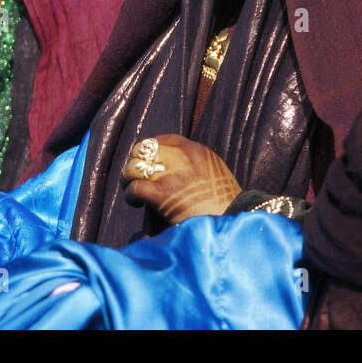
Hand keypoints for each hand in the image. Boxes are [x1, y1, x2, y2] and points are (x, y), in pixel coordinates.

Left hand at [119, 134, 241, 224]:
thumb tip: (172, 173)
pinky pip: (135, 187)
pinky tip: (136, 203)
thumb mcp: (216, 175)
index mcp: (198, 151)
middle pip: (145, 148)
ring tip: (133, 189)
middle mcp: (182, 158)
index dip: (151, 151)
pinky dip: (131, 194)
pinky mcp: (162, 194)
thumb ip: (195, 168)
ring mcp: (172, 175)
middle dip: (137, 162)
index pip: (164, 139)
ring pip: (135, 166)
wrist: (232, 223)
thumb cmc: (226, 207)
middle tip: (136, 176)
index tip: (149, 163)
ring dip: (130, 177)